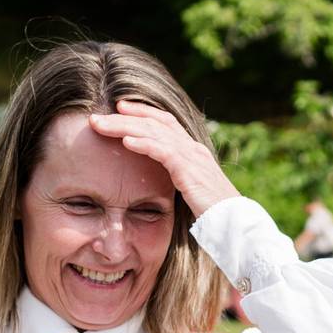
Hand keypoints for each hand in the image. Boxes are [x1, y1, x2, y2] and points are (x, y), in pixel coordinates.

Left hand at [88, 99, 238, 216]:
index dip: (142, 112)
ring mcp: (192, 158)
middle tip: (96, 115)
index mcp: (193, 151)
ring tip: (101, 125)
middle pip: (154, 122)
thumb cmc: (214, 213)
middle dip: (124, 116)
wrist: (236, 224)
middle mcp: (193, 148)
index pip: (165, 122)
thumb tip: (163, 181)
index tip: (119, 109)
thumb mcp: (193, 190)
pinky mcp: (190, 172)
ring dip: (124, 126)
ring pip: (154, 132)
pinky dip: (144, 144)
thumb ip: (179, 179)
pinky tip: (125, 141)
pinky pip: (163, 152)